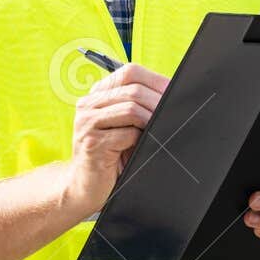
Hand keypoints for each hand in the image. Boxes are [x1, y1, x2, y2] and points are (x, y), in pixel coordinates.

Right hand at [63, 62, 168, 215]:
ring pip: (131, 109)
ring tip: (155, 133)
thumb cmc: (112, 155)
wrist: (85, 187)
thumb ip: (139, 106)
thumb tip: (172, 93)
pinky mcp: (92, 143)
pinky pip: (126, 133)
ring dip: (150, 122)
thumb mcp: (125, 125)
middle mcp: (88, 104)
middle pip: (133, 90)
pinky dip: (138, 140)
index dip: (156, 81)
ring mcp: (87, 123)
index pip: (130, 72)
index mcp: (98, 94)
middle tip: (172, 116)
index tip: (173, 93)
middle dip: (158, 103)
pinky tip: (137, 149)